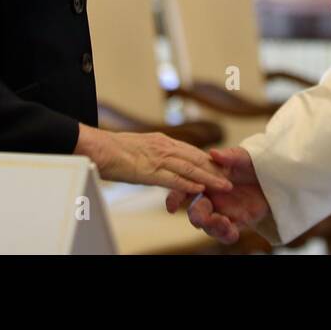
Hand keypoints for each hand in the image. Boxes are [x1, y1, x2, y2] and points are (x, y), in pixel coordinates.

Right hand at [75, 125, 231, 194]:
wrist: (97, 148)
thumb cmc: (112, 150)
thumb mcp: (137, 147)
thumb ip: (151, 153)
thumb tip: (156, 160)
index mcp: (161, 141)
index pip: (190, 150)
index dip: (208, 158)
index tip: (222, 165)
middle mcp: (163, 147)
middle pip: (196, 157)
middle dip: (215, 167)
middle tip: (232, 175)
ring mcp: (158, 158)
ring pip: (190, 168)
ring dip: (209, 177)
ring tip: (225, 185)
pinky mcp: (149, 171)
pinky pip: (172, 178)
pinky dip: (188, 184)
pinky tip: (200, 189)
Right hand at [165, 146, 267, 244]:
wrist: (274, 176)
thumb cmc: (253, 163)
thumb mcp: (244, 157)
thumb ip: (230, 156)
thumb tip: (214, 152)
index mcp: (206, 181)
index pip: (185, 189)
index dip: (175, 198)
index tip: (172, 206)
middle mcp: (211, 198)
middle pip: (195, 212)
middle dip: (196, 216)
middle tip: (205, 216)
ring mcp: (222, 212)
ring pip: (208, 226)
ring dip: (212, 227)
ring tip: (223, 222)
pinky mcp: (236, 222)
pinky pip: (226, 234)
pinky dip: (226, 235)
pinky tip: (231, 230)